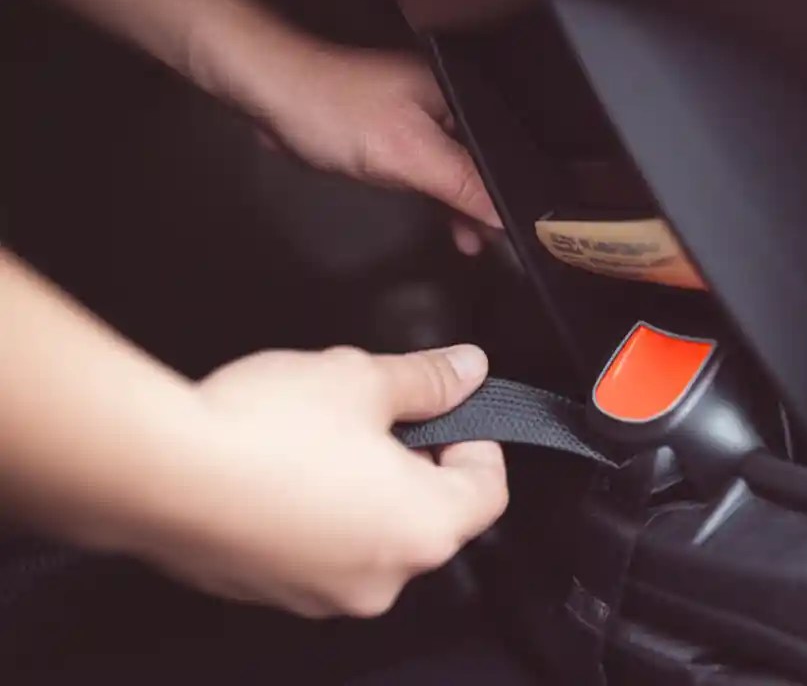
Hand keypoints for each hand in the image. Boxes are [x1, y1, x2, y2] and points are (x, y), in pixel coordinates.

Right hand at [137, 344, 506, 618]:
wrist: (159, 472)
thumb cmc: (266, 428)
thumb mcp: (362, 378)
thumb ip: (427, 378)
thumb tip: (466, 369)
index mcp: (424, 528)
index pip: (488, 492)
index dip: (478, 443)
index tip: (452, 412)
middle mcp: (383, 578)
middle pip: (431, 518)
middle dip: (416, 464)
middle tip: (383, 416)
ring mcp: (324, 594)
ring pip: (372, 537)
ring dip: (366, 491)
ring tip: (325, 438)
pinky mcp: (273, 594)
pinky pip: (319, 553)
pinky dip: (317, 516)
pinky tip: (284, 470)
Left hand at [257, 45, 502, 251]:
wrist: (270, 97)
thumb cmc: (338, 115)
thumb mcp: (410, 153)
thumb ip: (462, 184)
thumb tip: (505, 214)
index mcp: (456, 96)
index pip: (502, 148)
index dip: (515, 187)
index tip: (526, 226)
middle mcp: (443, 106)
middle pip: (480, 162)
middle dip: (489, 203)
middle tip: (501, 246)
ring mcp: (417, 123)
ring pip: (454, 172)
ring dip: (463, 207)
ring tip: (476, 246)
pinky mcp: (393, 141)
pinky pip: (429, 174)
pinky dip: (438, 200)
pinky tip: (447, 225)